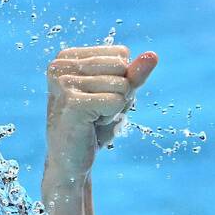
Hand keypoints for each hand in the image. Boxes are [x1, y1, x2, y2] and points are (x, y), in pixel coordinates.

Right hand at [44, 44, 157, 181]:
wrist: (72, 160)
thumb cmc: (93, 125)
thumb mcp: (118, 94)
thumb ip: (134, 74)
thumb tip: (152, 55)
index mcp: (68, 56)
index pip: (120, 54)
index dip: (119, 80)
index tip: (97, 98)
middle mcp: (61, 65)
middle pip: (122, 67)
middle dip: (119, 94)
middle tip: (96, 111)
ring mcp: (64, 82)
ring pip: (122, 86)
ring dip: (114, 108)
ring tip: (93, 119)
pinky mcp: (72, 102)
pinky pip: (117, 101)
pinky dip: (111, 117)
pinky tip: (91, 125)